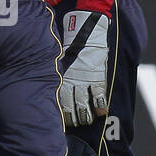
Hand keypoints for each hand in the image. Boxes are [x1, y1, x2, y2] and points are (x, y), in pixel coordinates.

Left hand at [59, 10, 109, 126]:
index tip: (63, 121)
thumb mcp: (62, 60)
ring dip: (86, 115)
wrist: (86, 32)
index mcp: (63, 78)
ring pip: (85, 105)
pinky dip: (100, 106)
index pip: (61, 101)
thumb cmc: (72, 45)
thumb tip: (54, 84)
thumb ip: (60, 74)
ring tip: (88, 121)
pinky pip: (99, 97)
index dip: (63, 113)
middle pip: (72, 106)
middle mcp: (73, 82)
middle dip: (74, 117)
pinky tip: (101, 113)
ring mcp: (86, 81)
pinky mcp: (98, 78)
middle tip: (77, 123)